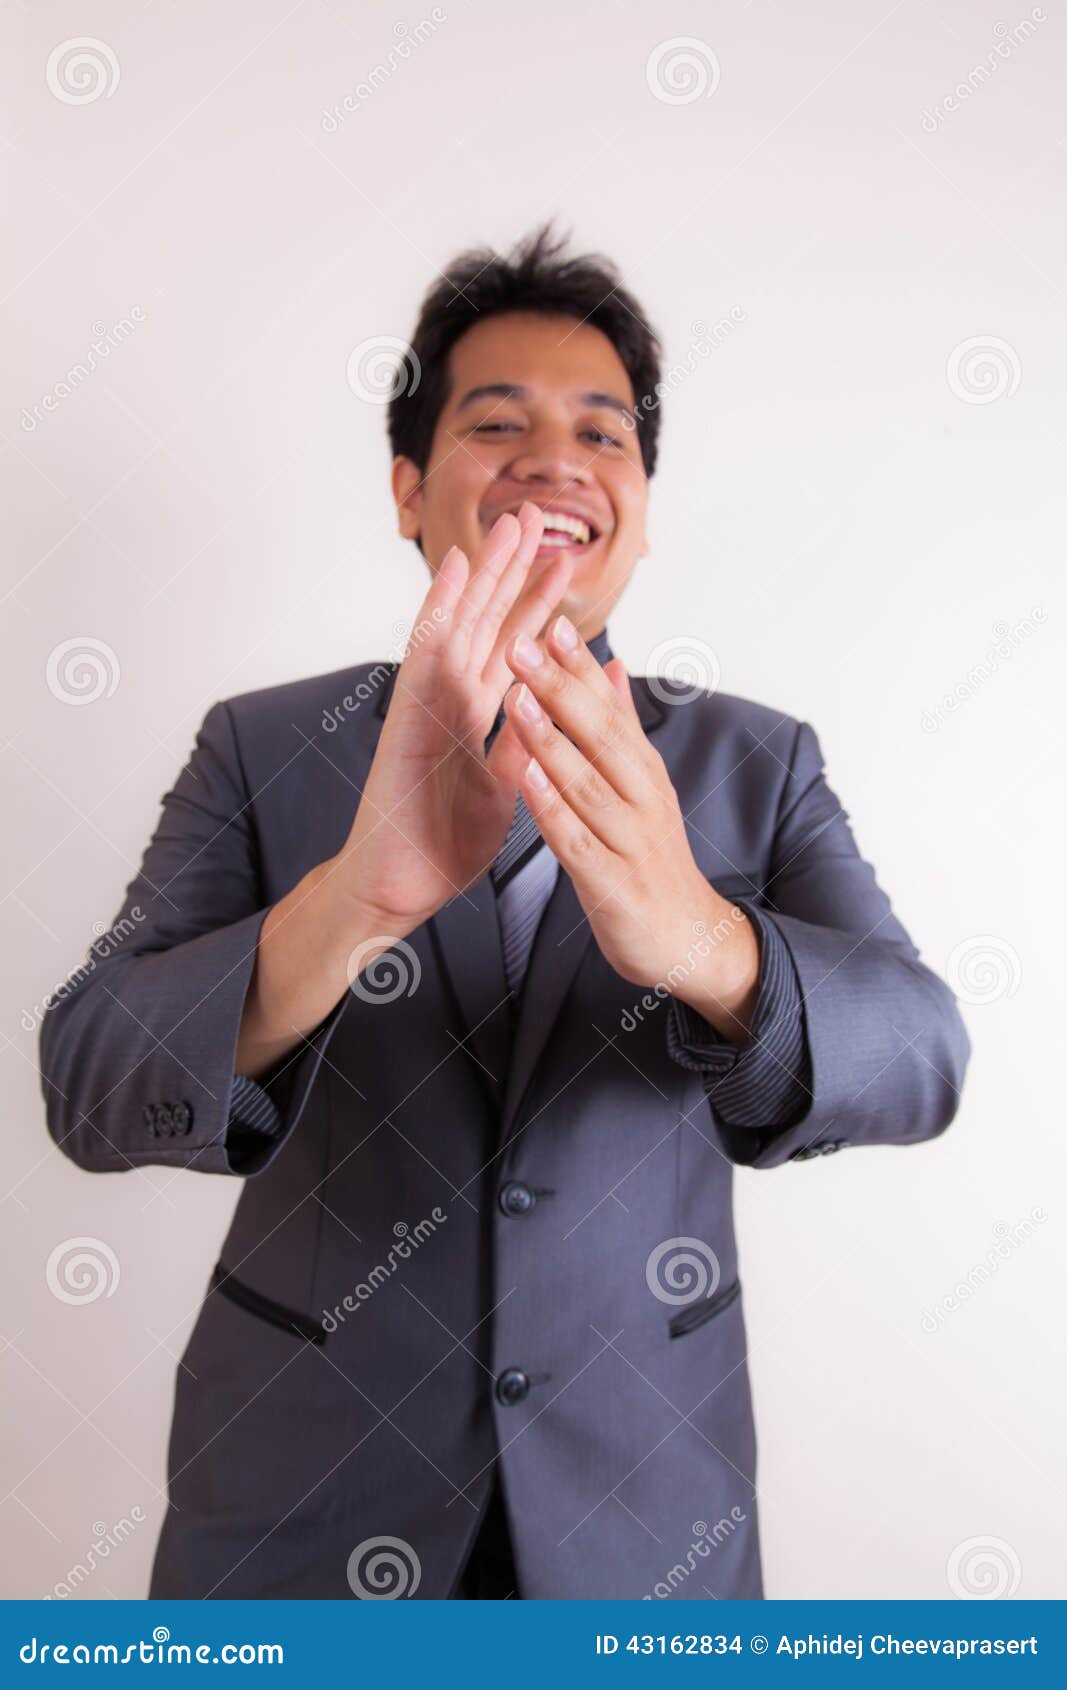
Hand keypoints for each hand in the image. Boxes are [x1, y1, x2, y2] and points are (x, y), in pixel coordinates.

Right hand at [335, 504, 572, 931]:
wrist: (395, 888)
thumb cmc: (440, 843)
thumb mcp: (505, 787)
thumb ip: (524, 743)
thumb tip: (554, 705)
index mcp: (475, 719)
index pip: (511, 650)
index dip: (535, 606)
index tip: (562, 564)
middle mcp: (451, 701)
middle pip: (485, 623)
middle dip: (509, 571)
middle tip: (533, 516)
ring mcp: (427, 705)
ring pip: (459, 625)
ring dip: (482, 574)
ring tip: (505, 525)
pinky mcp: (407, 717)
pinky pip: (425, 654)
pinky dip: (439, 608)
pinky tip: (454, 569)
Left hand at [498, 615, 761, 1039]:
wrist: (687, 940)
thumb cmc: (652, 859)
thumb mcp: (642, 786)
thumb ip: (621, 728)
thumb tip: (612, 666)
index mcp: (643, 770)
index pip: (610, 707)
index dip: (581, 666)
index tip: (552, 620)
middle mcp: (642, 797)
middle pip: (600, 734)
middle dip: (560, 686)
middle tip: (521, 642)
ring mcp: (631, 840)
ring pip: (588, 781)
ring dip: (551, 738)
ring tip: (516, 696)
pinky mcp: (613, 883)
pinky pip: (578, 840)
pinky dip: (552, 808)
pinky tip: (525, 778)